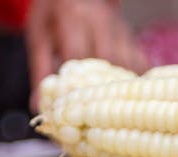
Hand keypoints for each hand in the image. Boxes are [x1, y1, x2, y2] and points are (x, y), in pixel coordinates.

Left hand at [26, 0, 147, 109]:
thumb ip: (40, 71)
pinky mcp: (130, 36)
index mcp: (73, 18)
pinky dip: (136, 82)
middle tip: (97, 119)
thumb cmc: (53, 14)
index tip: (72, 112)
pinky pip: (139, 61)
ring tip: (115, 115)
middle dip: (103, 92)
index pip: (79, 56)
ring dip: (122, 91)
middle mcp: (101, 21)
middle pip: (109, 61)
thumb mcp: (39, 37)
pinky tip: (130, 101)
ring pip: (128, 63)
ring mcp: (119, 28)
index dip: (76, 86)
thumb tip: (38, 107)